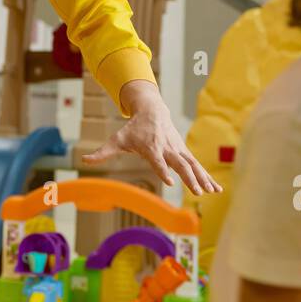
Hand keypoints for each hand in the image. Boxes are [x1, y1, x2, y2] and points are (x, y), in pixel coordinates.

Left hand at [82, 80, 222, 196]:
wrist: (153, 110)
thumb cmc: (134, 127)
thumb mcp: (117, 138)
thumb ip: (103, 152)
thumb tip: (84, 159)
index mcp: (151, 147)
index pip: (158, 160)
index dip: (164, 170)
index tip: (170, 182)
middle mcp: (167, 148)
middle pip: (180, 164)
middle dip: (189, 178)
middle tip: (197, 191)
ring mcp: (178, 150)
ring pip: (192, 165)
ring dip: (203, 178)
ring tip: (212, 191)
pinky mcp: (184, 152)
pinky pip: (197, 165)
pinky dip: (207, 176)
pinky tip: (216, 188)